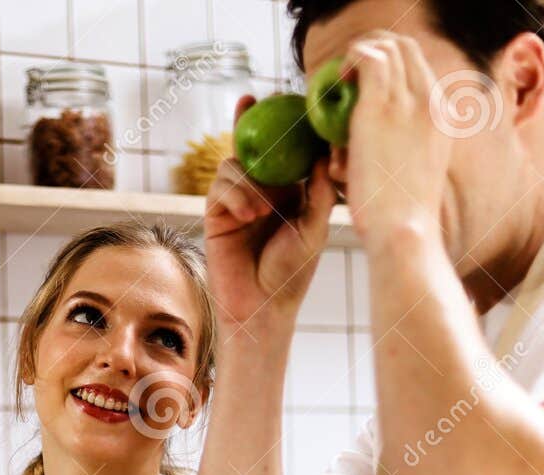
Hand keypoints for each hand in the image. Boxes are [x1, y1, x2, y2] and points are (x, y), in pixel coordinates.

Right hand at [204, 95, 334, 337]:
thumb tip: (327, 153)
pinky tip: (246, 215)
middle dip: (250, 124)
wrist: (261, 307)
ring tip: (258, 211)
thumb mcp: (315, 228)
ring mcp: (237, 200)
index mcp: (290, 190)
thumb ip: (320, 191)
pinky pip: (219, 187)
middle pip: (254, 147)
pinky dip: (233, 196)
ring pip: (234, 165)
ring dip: (246, 181)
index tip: (286, 98)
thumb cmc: (292, 273)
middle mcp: (263, 190)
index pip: (286, 150)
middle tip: (250, 103)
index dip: (285, 124)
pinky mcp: (216, 214)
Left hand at [339, 33, 451, 246]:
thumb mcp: (413, 175)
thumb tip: (380, 144)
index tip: (364, 80)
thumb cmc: (402, 217)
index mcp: (442, 116)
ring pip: (387, 47)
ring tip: (340, 80)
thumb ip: (403, 149)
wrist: (404, 231)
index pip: (420, 67)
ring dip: (358, 56)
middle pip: (405, 47)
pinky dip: (350, 59)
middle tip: (347, 74)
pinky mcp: (381, 109)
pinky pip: (368, 58)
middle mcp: (431, 101)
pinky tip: (337, 80)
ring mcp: (409, 102)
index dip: (391, 62)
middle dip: (372, 50)